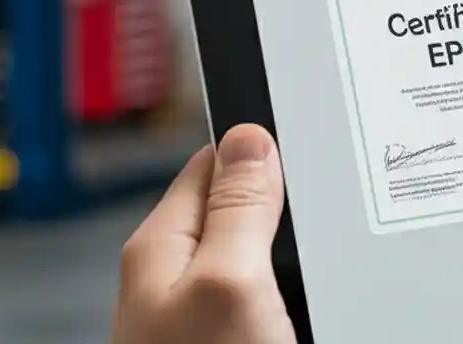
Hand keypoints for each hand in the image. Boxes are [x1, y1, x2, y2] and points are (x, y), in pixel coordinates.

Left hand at [112, 124, 295, 343]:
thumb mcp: (232, 281)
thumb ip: (239, 209)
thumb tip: (247, 138)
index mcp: (159, 245)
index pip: (210, 163)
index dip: (257, 154)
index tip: (297, 160)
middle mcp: (167, 275)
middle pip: (229, 207)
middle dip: (270, 206)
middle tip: (303, 221)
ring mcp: (189, 310)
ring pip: (245, 253)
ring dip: (277, 252)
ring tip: (301, 257)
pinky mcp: (215, 335)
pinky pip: (250, 292)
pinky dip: (276, 287)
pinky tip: (290, 301)